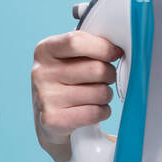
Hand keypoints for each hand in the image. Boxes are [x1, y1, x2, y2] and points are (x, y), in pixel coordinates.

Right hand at [31, 31, 123, 154]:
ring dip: (106, 95)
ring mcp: (45, 97)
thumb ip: (90, 45)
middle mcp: (41, 72)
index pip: (77, 41)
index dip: (103, 48)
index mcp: (45, 49)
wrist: (51, 119)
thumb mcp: (71, 56)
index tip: (114, 54)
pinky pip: (95, 112)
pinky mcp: (52, 120)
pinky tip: (94, 109)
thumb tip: (121, 45)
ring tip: (97, 95)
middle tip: (106, 78)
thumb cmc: (69, 80)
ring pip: (100, 92)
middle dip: (110, 74)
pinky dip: (103, 112)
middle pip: (96, 69)